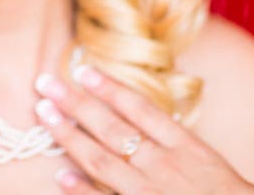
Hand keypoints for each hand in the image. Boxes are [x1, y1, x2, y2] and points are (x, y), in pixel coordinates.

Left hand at [33, 65, 253, 194]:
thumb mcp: (210, 163)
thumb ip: (174, 141)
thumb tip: (137, 119)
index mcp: (186, 147)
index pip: (141, 109)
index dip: (109, 88)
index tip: (82, 71)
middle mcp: (165, 166)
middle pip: (112, 128)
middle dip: (76, 104)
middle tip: (45, 83)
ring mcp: (151, 194)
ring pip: (102, 161)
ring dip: (69, 136)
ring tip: (44, 115)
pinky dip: (82, 190)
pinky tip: (60, 176)